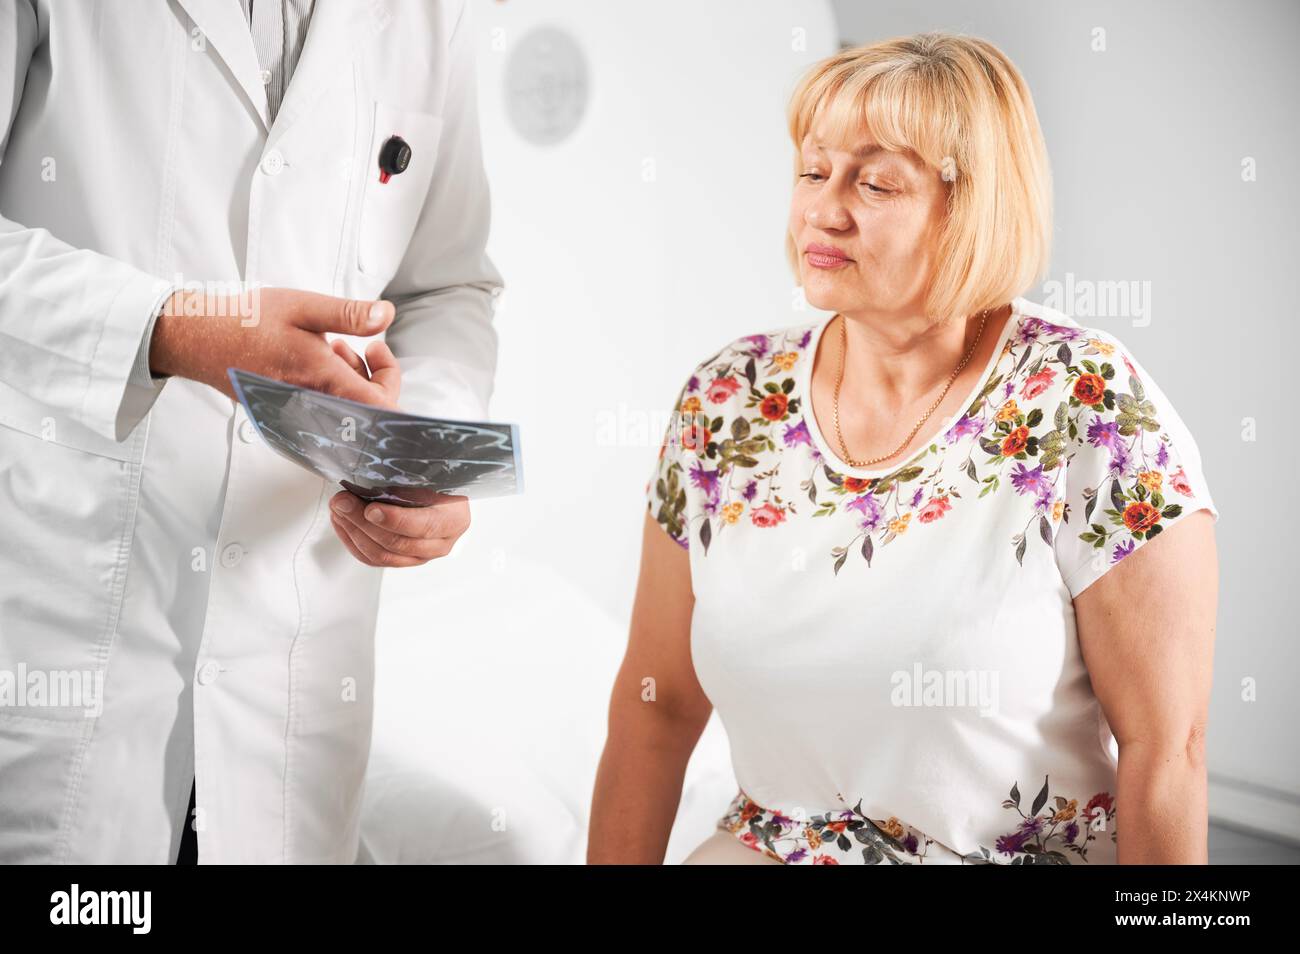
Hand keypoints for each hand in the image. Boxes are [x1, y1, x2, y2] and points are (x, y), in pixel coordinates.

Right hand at [150, 286, 401, 408]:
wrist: (201, 342)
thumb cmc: (249, 322)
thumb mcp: (303, 306)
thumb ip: (348, 314)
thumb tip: (386, 316)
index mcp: (322, 380)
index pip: (380, 408)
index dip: (391, 382)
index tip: (378, 350)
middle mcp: (314, 406)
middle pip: (370, 411)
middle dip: (376, 375)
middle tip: (361, 343)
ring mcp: (302, 416)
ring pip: (350, 412)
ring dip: (355, 380)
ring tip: (336, 347)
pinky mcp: (292, 418)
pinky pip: (329, 414)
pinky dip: (335, 390)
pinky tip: (321, 364)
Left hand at [327, 491, 470, 567]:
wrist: (440, 494)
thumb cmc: (435, 482)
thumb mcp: (429, 475)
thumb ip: (408, 481)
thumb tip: (372, 480)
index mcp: (453, 520)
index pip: (424, 526)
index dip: (395, 520)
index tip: (371, 509)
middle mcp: (440, 543)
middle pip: (397, 543)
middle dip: (363, 521)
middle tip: (343, 502)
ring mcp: (421, 556)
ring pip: (382, 555)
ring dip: (354, 532)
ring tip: (338, 509)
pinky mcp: (401, 561)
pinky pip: (372, 559)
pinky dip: (352, 541)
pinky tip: (342, 523)